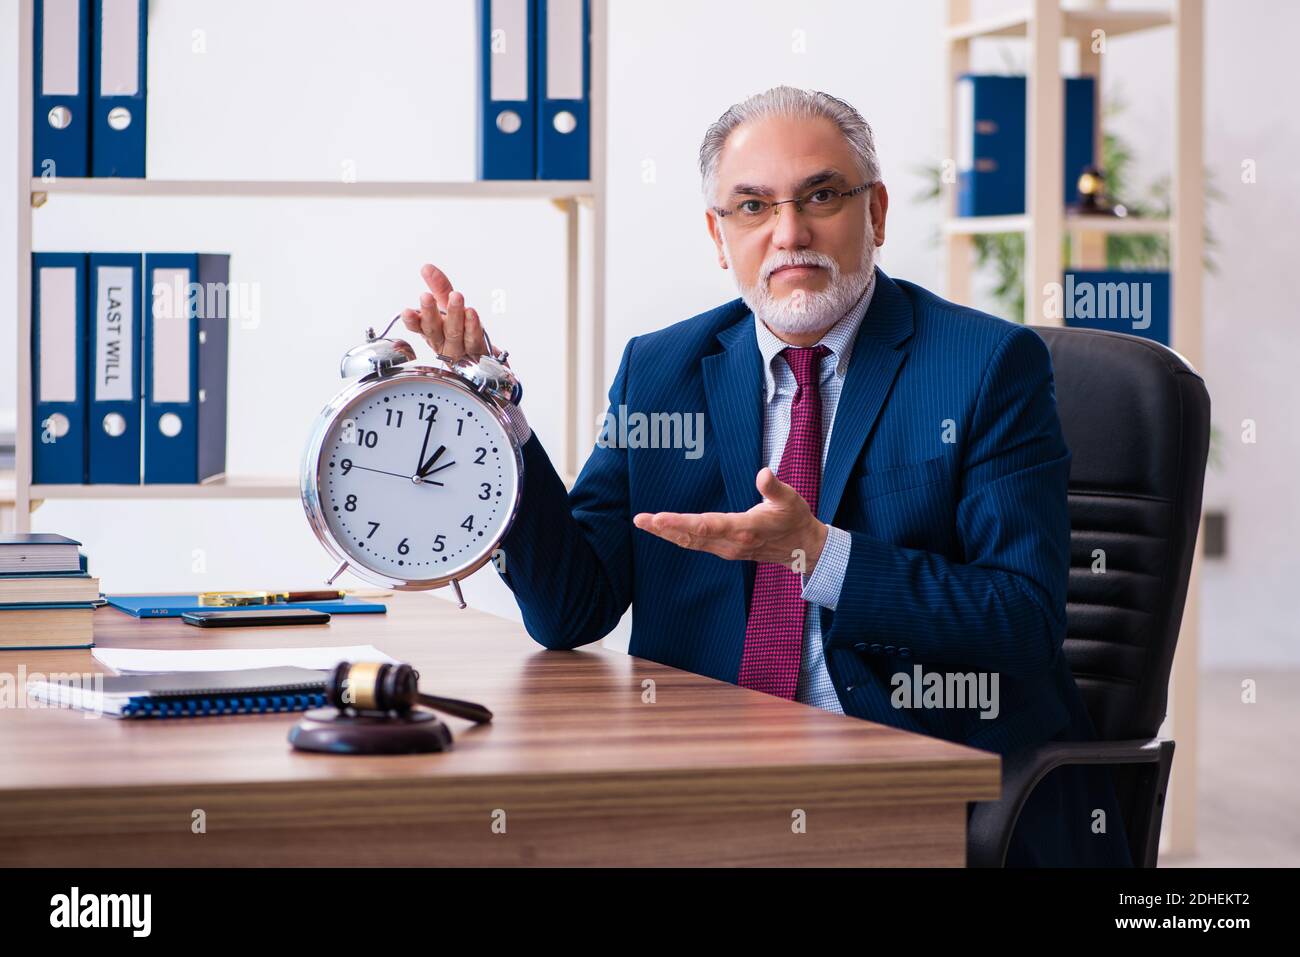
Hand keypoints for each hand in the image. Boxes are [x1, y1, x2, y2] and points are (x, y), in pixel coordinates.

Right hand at [400, 264, 498, 361]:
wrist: (479, 353)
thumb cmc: (459, 328)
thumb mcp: (447, 306)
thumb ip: (439, 287)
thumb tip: (427, 267)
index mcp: (430, 331)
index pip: (417, 327)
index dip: (411, 320)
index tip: (407, 311)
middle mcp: (441, 342)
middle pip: (433, 329)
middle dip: (429, 312)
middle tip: (426, 296)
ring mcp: (458, 349)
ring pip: (454, 333)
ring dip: (454, 314)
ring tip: (455, 296)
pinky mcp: (475, 351)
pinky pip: (472, 339)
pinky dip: (472, 325)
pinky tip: (471, 312)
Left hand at [632, 468, 828, 574]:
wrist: (803, 548)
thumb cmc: (795, 519)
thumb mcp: (790, 499)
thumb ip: (774, 487)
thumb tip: (763, 473)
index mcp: (744, 529)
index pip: (705, 526)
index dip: (680, 522)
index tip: (659, 517)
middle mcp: (731, 543)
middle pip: (690, 537)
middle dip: (664, 528)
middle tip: (640, 519)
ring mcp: (727, 549)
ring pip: (690, 542)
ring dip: (667, 533)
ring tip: (644, 523)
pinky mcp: (726, 550)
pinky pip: (696, 544)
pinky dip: (678, 536)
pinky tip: (664, 529)